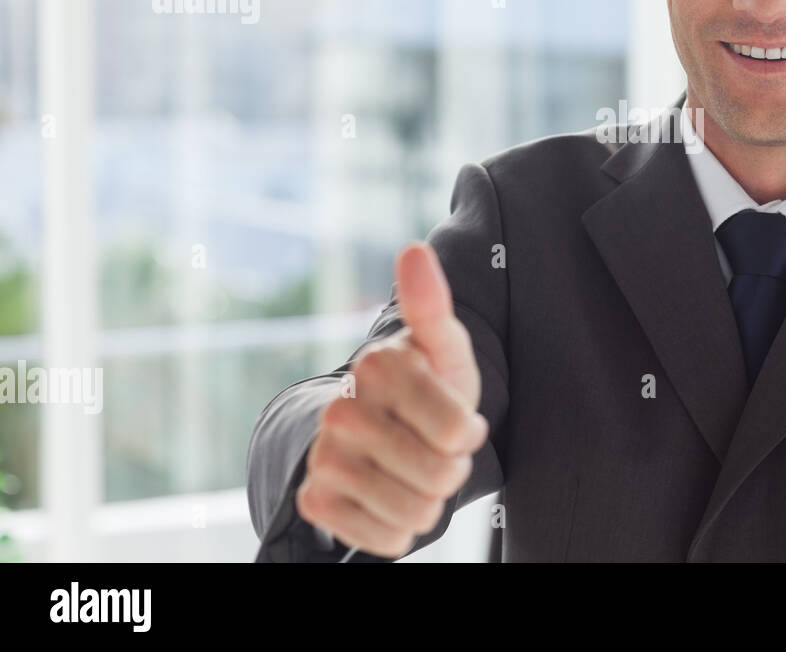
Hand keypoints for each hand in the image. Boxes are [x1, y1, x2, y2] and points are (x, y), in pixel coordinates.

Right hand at [296, 242, 488, 557]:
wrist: (382, 433)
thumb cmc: (428, 387)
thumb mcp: (445, 350)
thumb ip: (433, 306)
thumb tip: (413, 249)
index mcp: (378, 366)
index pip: (457, 431)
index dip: (468, 433)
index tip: (456, 419)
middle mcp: (342, 410)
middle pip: (438, 475)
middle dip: (450, 470)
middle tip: (436, 450)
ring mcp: (325, 456)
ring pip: (412, 511)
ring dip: (428, 502)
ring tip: (417, 475)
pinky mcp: (315, 499)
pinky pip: (381, 538)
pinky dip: (398, 529)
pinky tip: (390, 500)